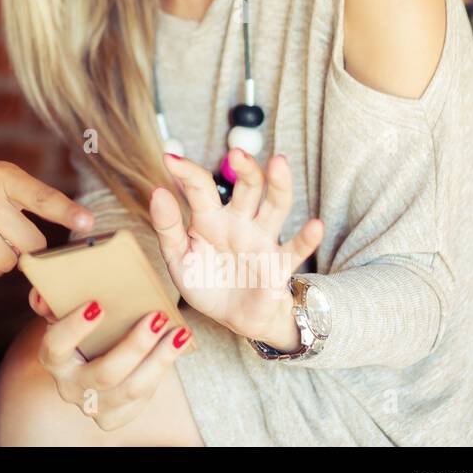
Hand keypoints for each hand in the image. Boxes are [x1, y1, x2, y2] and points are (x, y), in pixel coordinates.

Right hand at [29, 288, 192, 431]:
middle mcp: (69, 387)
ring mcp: (93, 406)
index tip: (97, 306)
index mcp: (53, 359)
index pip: (56, 347)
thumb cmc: (83, 330)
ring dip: (160, 360)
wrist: (93, 358)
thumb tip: (41, 295)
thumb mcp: (64, 313)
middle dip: (135, 345)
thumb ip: (51, 302)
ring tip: (179, 333)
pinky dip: (163, 371)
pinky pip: (142, 399)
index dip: (74, 329)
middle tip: (157, 317)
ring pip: (131, 390)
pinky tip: (178, 347)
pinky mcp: (115, 416)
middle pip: (104, 374)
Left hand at [152, 149, 323, 344]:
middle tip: (236, 153)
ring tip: (279, 162)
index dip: (187, 172)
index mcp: (210, 217)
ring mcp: (262, 241)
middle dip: (244, 168)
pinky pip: (295, 250)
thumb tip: (156, 191)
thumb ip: (167, 227)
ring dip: (279, 185)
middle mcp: (239, 222)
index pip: (201, 187)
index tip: (169, 158)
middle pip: (248, 186)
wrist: (232, 319)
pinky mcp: (278, 266)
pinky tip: (315, 225)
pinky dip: (306, 239)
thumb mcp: (178, 258)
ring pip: (275, 207)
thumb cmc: (205, 282)